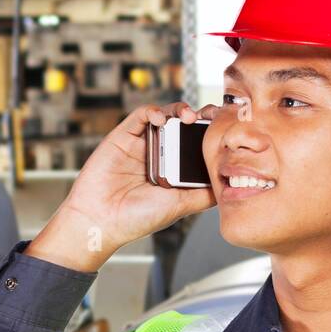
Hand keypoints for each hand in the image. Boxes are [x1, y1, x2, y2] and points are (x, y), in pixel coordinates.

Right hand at [26, 102, 217, 272]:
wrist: (101, 221)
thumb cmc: (136, 218)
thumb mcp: (180, 206)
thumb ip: (204, 194)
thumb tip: (229, 184)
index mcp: (173, 171)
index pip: (196, 144)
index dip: (210, 133)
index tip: (226, 127)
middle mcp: (158, 155)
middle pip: (184, 126)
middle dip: (201, 116)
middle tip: (214, 113)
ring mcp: (141, 145)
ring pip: (165, 116)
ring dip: (179, 110)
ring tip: (189, 116)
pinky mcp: (123, 137)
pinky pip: (141, 115)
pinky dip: (154, 112)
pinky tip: (161, 119)